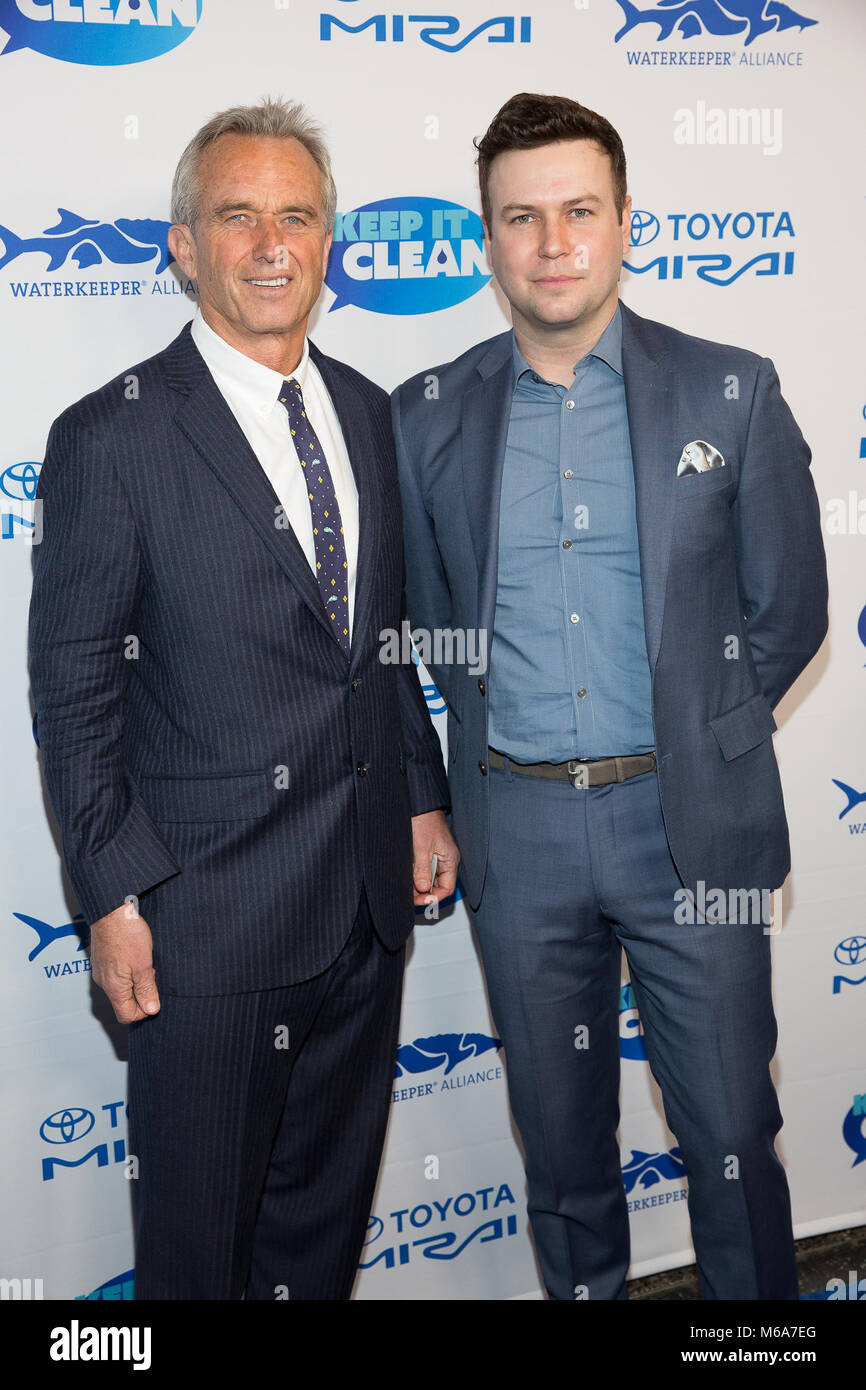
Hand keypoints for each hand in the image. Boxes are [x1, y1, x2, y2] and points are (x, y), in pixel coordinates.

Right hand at [89, 899, 159, 1022]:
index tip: (154, 995)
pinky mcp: (101, 960)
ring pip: (120, 987)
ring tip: (143, 961)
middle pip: (123, 1002)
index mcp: (114, 988)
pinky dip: (127, 970)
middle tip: (150, 973)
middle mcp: (104, 982)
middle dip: (141, 993)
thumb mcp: (144, 964)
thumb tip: (151, 1010)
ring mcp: (100, 970)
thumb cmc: (127, 934)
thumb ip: (147, 989)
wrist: (110, 910)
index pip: (126, 1016)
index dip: (143, 1011)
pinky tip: (134, 954)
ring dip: (135, 980)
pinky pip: (115, 974)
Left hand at [411, 809, 459, 906]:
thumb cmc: (425, 820)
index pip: (447, 889)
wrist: (419, 803)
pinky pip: (425, 870)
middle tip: (409, 896)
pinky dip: (417, 875)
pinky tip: (408, 876)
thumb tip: (422, 889)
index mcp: (451, 859)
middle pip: (438, 886)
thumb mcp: (421, 847)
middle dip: (424, 893)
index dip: (433, 898)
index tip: (419, 901)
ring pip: (431, 879)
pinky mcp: (429, 852)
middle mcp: (447, 860)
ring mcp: (438, 856)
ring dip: (419, 885)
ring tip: (406, 887)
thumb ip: (422, 870)